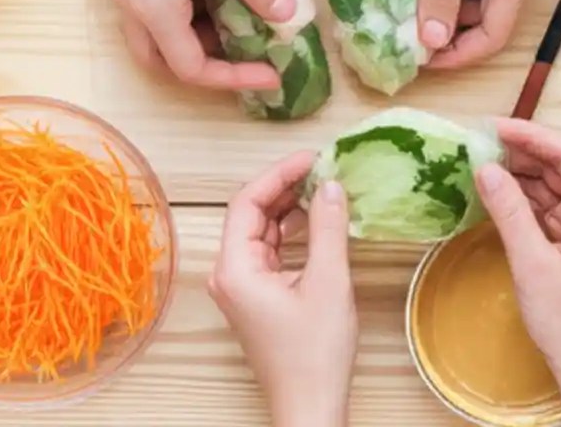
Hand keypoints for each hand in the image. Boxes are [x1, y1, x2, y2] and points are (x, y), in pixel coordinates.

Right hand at [85, 0, 295, 89]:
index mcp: (157, 10)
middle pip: (162, 61)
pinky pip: (146, 7)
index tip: (269, 73)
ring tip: (229, 15)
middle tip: (240, 53)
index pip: (193, 70)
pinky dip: (176, 12)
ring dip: (189, 38)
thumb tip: (286, 14)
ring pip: (152, 35)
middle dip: (203, 66)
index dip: (234, 78)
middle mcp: (132, 6)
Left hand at [209, 152, 357, 426]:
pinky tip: (319, 223)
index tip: (312, 158)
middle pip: (251, 214)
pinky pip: (270, 252)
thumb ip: (327, 228)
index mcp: (234, 267)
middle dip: (286, 188)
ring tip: (326, 190)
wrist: (310, 406)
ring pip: (262, 231)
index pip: (247, 201)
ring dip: (291, 210)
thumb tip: (331, 184)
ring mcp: (241, 286)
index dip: (279, 173)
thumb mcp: (328, 281)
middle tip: (324, 169)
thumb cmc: (315, 353)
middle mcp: (229, 273)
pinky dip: (293, 234)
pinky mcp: (257, 297)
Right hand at [476, 119, 560, 425]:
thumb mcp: (533, 265)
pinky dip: (521, 201)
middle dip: (522, 153)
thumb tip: (485, 169)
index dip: (532, 135)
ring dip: (519, 176)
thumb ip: (509, 212)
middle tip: (478, 143)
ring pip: (552, 187)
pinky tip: (494, 193)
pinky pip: (547, 210)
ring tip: (479, 163)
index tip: (493, 126)